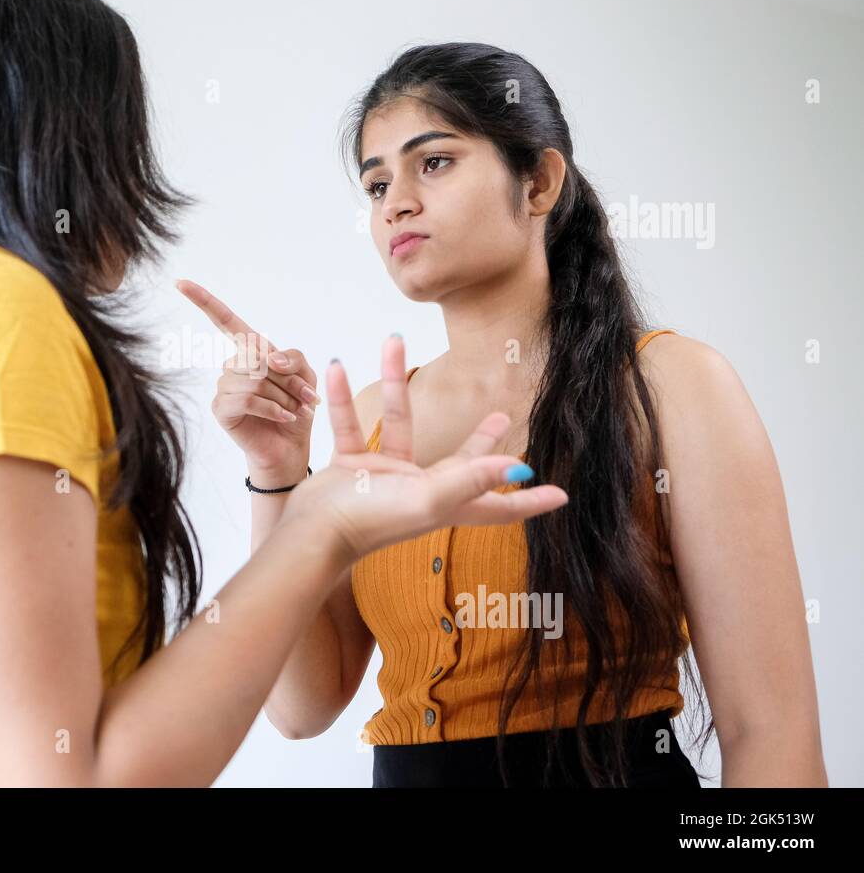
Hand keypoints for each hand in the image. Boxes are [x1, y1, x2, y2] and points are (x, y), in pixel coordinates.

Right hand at [176, 278, 318, 479]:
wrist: (291, 448)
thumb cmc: (297, 408)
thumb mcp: (306, 375)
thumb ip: (292, 357)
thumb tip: (268, 359)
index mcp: (250, 352)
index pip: (224, 320)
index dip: (203, 300)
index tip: (179, 282)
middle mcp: (233, 366)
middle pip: (256, 355)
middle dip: (289, 376)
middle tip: (308, 397)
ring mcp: (224, 386)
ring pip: (255, 378)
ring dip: (283, 395)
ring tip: (295, 410)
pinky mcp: (222, 408)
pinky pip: (248, 398)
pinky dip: (273, 409)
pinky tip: (284, 417)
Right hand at [280, 334, 568, 563]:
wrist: (312, 531)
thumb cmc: (372, 520)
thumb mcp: (428, 497)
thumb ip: (472, 477)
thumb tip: (521, 468)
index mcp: (446, 502)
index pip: (500, 506)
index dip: (530, 502)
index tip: (560, 494)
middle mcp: (420, 489)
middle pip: (460, 461)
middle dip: (480, 440)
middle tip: (500, 416)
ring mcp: (384, 476)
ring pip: (398, 420)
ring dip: (394, 379)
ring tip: (394, 340)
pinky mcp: (351, 466)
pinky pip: (351, 423)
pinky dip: (343, 396)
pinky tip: (336, 366)